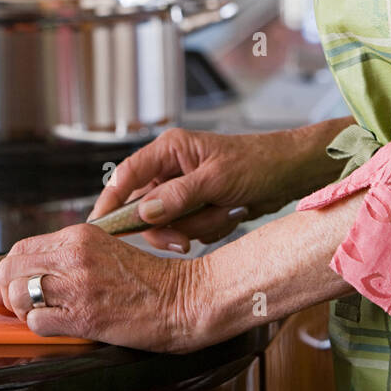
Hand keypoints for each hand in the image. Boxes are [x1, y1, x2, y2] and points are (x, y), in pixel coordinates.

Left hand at [0, 223, 195, 350]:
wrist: (184, 298)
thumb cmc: (151, 279)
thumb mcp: (107, 250)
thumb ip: (72, 254)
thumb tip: (36, 269)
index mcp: (81, 235)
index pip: (23, 246)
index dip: (5, 268)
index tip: (0, 281)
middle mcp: (75, 255)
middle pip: (13, 269)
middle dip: (2, 288)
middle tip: (2, 302)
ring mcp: (77, 286)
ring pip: (19, 295)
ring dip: (21, 309)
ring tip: (34, 314)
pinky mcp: (83, 316)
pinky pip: (38, 322)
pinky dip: (39, 327)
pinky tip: (55, 325)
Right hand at [88, 126, 313, 252]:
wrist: (290, 173)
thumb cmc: (257, 162)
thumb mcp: (217, 180)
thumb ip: (178, 197)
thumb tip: (143, 212)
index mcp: (170, 149)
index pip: (126, 176)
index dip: (110, 202)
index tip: (100, 229)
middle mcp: (172, 168)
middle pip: (145, 209)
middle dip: (168, 227)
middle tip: (184, 241)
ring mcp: (185, 189)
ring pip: (169, 223)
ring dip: (198, 226)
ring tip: (225, 212)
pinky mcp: (199, 206)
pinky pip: (190, 229)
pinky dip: (209, 229)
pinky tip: (229, 215)